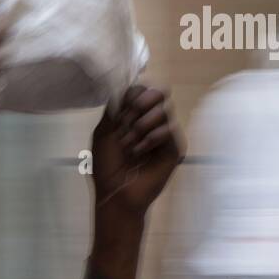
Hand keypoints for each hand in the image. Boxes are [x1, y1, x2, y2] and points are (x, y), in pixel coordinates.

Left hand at [91, 83, 184, 216]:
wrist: (116, 192)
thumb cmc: (106, 166)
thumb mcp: (103, 133)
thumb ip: (114, 108)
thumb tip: (126, 86)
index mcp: (133, 116)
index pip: (141, 90)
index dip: (133, 94)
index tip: (122, 108)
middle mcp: (150, 121)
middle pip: (157, 93)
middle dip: (140, 104)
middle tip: (127, 121)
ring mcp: (164, 134)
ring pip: (164, 109)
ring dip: (141, 125)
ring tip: (129, 144)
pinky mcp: (174, 148)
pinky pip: (169, 129)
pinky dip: (150, 139)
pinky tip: (139, 152)